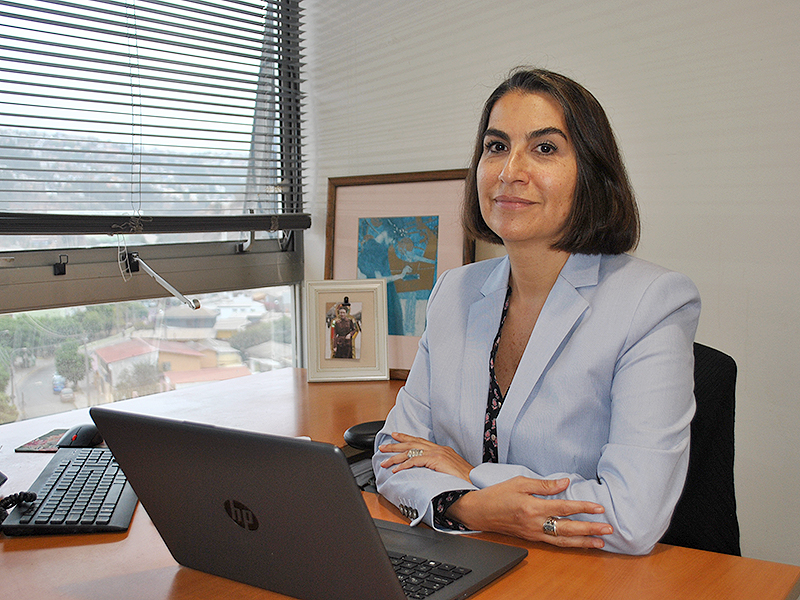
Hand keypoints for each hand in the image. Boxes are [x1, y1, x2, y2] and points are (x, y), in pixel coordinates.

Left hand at [378, 432, 473, 482]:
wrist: (476, 481)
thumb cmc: (466, 479)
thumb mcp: (450, 470)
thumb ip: (439, 467)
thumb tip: (430, 471)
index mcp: (441, 450)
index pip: (420, 441)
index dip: (406, 438)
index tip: (395, 436)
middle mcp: (438, 449)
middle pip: (412, 444)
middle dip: (395, 445)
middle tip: (382, 447)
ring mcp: (437, 454)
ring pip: (410, 452)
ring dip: (395, 457)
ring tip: (384, 461)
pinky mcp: (436, 460)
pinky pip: (415, 461)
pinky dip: (404, 465)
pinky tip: (396, 470)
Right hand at [446, 476, 612, 548]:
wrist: (480, 512)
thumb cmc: (498, 495)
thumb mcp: (519, 482)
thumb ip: (544, 484)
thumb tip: (565, 483)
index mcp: (532, 507)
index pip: (564, 508)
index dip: (583, 508)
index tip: (599, 508)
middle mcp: (535, 524)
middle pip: (568, 529)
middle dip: (590, 529)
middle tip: (607, 529)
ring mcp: (534, 533)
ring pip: (563, 541)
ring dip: (583, 542)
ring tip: (600, 542)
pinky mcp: (532, 538)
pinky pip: (554, 543)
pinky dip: (570, 544)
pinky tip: (580, 543)